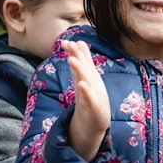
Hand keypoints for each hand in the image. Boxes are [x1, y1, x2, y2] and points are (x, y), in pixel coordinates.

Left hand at [61, 39, 109, 161]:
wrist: (96, 121)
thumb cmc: (91, 97)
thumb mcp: (87, 77)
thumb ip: (83, 60)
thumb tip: (79, 42)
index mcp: (89, 77)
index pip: (82, 62)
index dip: (74, 52)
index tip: (65, 41)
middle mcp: (92, 83)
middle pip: (84, 68)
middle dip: (78, 56)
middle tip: (70, 44)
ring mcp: (93, 94)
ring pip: (86, 80)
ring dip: (80, 70)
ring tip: (72, 59)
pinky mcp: (94, 107)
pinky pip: (89, 98)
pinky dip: (86, 91)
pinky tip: (81, 84)